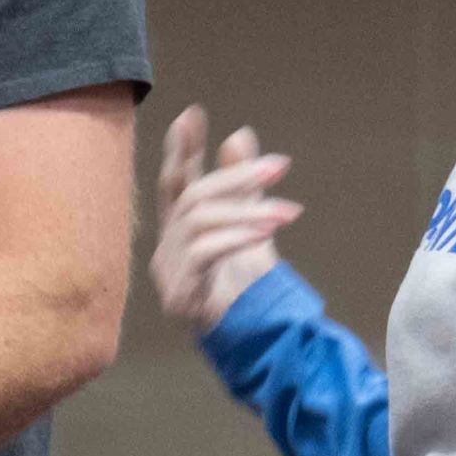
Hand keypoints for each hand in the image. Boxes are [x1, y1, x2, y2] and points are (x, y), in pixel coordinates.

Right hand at [150, 103, 298, 329]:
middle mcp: (167, 246)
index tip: (193, 114)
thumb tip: (240, 134)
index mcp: (180, 229)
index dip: (182, 149)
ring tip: (288, 212)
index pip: (176, 181)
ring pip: (199, 221)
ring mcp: (168, 271)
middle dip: (234, 176)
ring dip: (247, 211)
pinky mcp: (179, 294)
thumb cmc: (243, 287)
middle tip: (279, 166)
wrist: (252, 342)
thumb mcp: (250, 226)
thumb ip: (244, 186)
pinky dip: (236, 236)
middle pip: (191, 196)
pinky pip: (203, 252)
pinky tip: (265, 231)